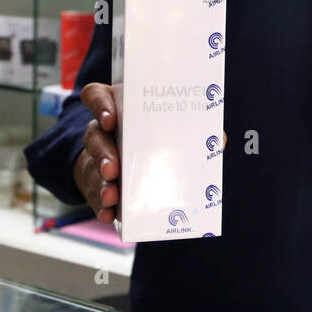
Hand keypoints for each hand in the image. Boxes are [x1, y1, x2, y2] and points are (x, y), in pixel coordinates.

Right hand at [72, 85, 224, 224]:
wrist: (130, 160)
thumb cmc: (152, 136)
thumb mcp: (167, 127)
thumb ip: (190, 129)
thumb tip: (219, 141)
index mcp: (116, 108)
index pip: (96, 96)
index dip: (100, 106)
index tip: (110, 119)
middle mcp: (100, 131)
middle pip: (94, 137)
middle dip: (103, 154)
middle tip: (112, 170)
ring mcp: (93, 157)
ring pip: (91, 167)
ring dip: (101, 184)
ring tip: (111, 196)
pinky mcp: (93, 182)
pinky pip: (93, 194)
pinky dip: (101, 206)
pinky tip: (109, 214)